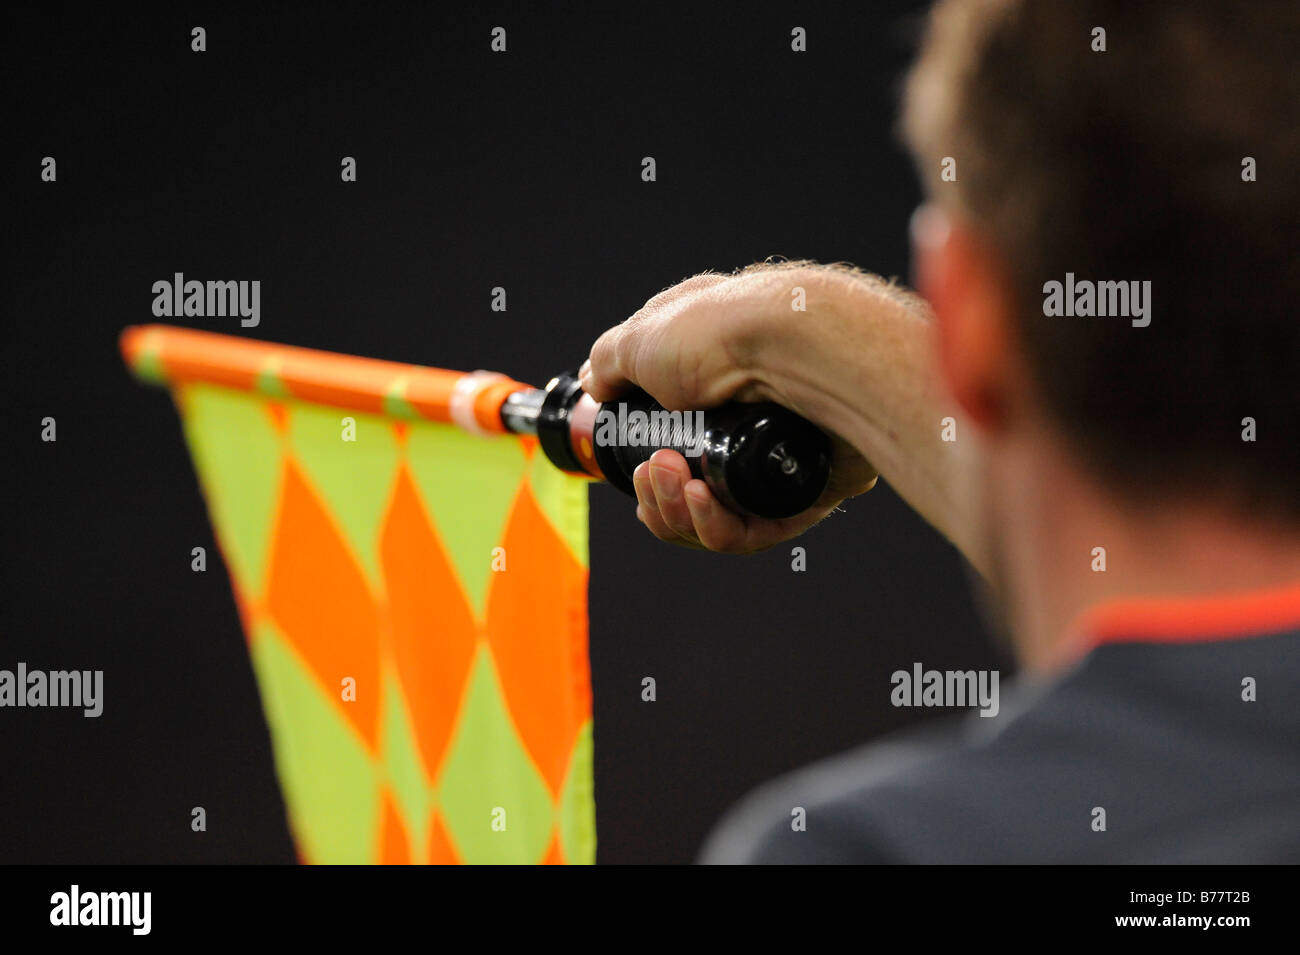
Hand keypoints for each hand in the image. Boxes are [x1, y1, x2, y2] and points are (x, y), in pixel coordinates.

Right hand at [581, 267, 878, 552]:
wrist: (794, 345)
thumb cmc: (723, 330)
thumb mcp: (642, 335)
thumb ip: (610, 361)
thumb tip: (596, 383)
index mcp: (711, 387)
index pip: (670, 449)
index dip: (645, 473)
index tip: (632, 466)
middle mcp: (746, 425)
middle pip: (688, 494)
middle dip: (657, 495)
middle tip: (654, 469)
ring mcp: (777, 462)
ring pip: (715, 521)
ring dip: (677, 510)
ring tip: (675, 480)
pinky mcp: (805, 494)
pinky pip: (752, 533)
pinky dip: (716, 525)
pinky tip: (702, 498)